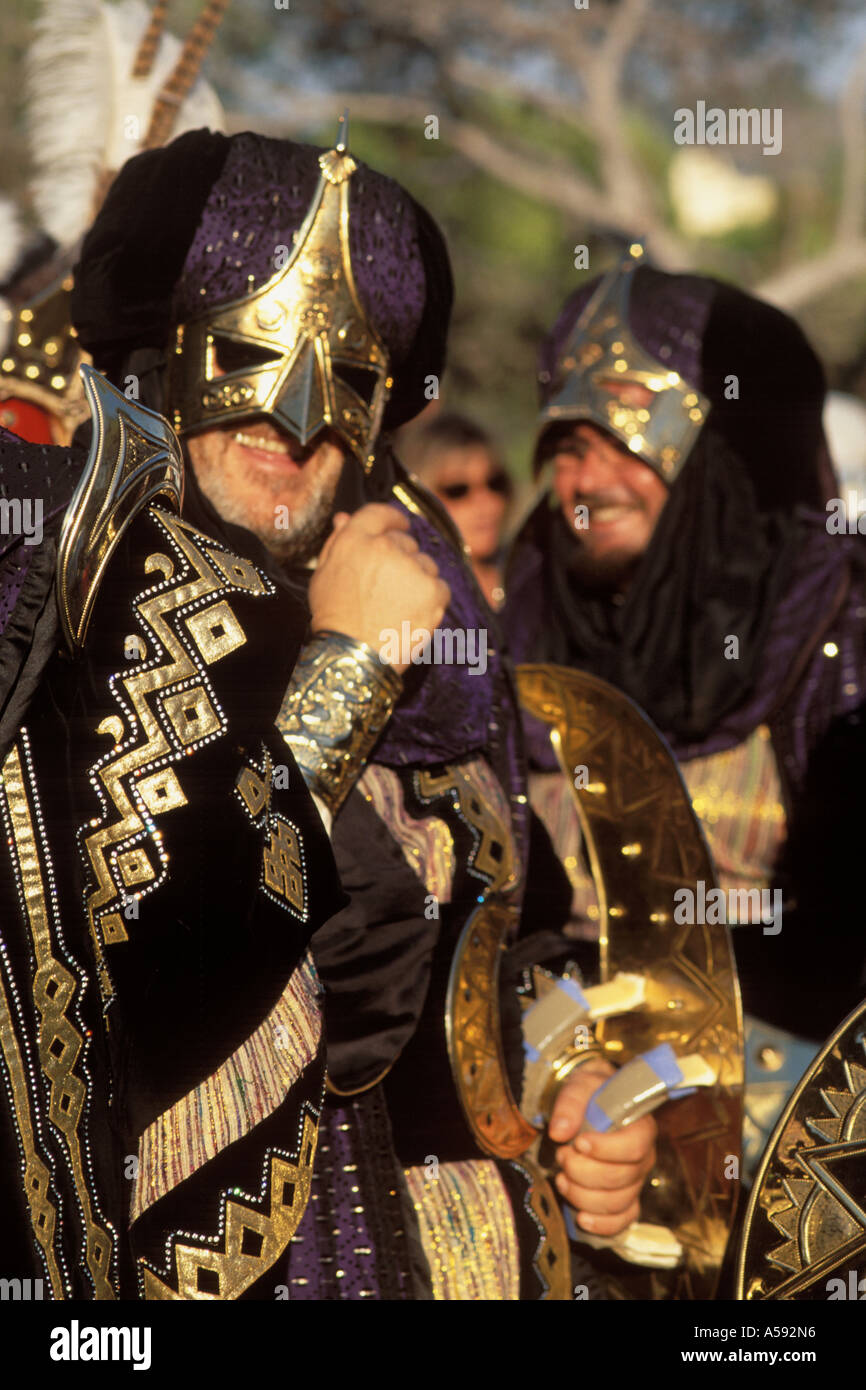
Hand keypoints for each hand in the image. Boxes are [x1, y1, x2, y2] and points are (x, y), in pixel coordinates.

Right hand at [309, 505, 449, 671]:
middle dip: (400, 559)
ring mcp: (412, 568)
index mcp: (355, 540)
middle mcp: (386, 547)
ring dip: (417, 579)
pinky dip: (431, 600)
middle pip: (405, 542)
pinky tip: (412, 615)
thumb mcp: (323, 575)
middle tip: (387, 589)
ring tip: (397, 607)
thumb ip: (337, 543)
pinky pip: (440, 586)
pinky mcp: (433, 590)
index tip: (398, 526)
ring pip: (425, 564)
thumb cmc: (335, 619)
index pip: (380, 513)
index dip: (392, 519)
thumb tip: (344, 517)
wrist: (353, 658)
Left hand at [548, 1062, 656, 1237]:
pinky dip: (602, 1225)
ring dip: (583, 1195)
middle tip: (561, 1155)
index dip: (606, 1150)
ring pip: (617, 1202)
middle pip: (621, 1179)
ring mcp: (635, 1182)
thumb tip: (559, 1131)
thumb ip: (569, 1104)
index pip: (634, 1147)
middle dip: (583, 1172)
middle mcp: (644, 1158)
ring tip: (561, 1177)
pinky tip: (581, 1217)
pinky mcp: (625, 1200)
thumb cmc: (589, 1095)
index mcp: (641, 1128)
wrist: (589, 1106)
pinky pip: (621, 1222)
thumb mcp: (579, 1087)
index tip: (578, 1143)